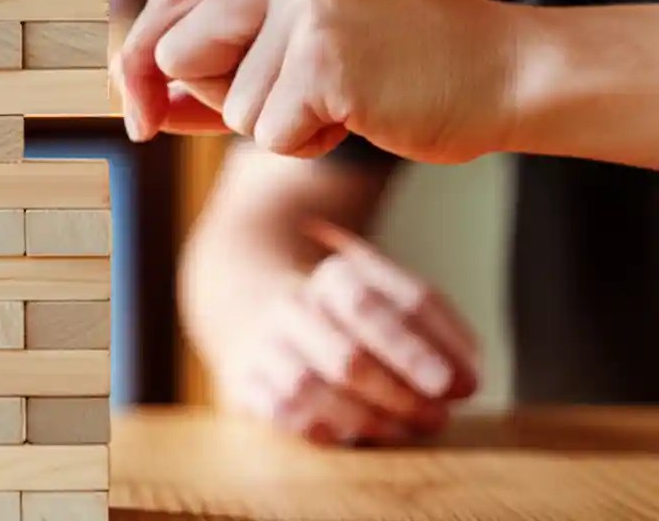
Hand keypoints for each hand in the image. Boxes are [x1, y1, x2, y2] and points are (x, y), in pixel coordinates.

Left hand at [113, 0, 524, 162]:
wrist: (504, 77)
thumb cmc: (399, 75)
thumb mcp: (301, 55)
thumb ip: (221, 69)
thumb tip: (140, 101)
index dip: (136, 59)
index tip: (137, 117)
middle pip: (176, 51)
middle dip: (207, 100)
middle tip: (287, 104)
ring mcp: (313, 6)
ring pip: (227, 106)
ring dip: (277, 127)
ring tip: (342, 102)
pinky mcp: (329, 57)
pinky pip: (267, 133)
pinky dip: (306, 145)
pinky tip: (357, 117)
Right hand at [218, 223, 478, 444]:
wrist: (258, 307)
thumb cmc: (348, 316)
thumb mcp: (391, 300)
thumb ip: (434, 333)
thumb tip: (464, 380)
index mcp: (338, 276)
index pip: (379, 306)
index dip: (421, 350)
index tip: (462, 385)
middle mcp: (294, 306)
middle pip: (349, 358)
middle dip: (400, 395)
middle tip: (437, 417)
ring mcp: (265, 345)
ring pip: (312, 391)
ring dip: (366, 419)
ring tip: (400, 429)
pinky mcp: (245, 381)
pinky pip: (281, 413)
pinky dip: (321, 427)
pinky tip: (351, 434)